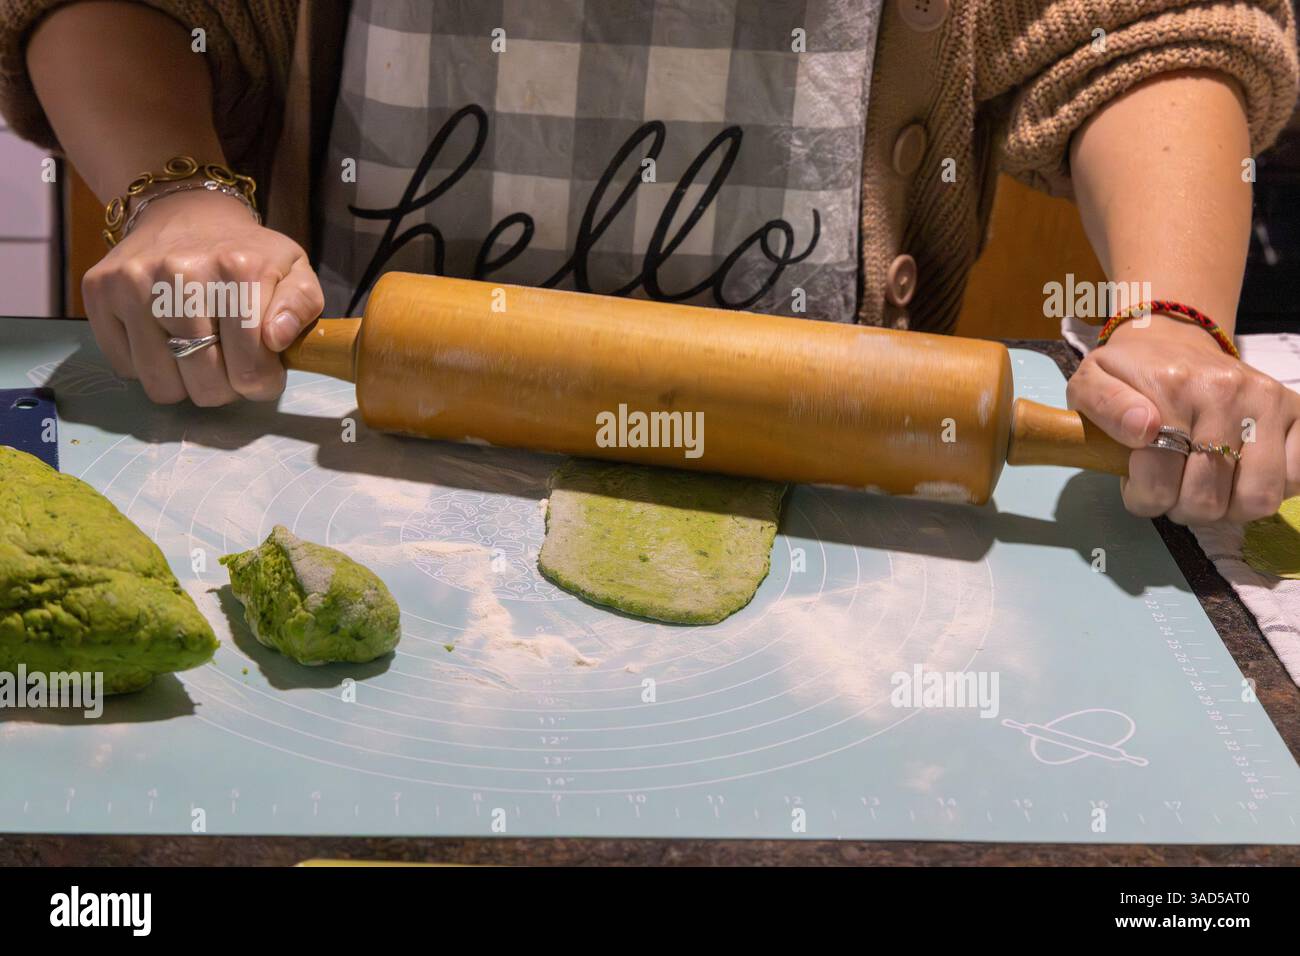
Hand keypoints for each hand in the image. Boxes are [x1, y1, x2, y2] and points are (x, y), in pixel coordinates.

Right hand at [82, 189, 324, 405]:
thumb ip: (300, 307)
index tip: (263, 370)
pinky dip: (149, 366)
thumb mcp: (294, 272)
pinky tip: (165, 337)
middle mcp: (180, 275)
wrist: (188, 215)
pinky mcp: (98, 291)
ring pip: (162, 386)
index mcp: (238, 270)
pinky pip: (125, 368)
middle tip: (230, 363)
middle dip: (226, 387)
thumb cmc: (247, 255)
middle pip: (206, 385)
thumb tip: (276, 339)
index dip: (262, 383)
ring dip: (186, 383)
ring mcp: (132, 283)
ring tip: (199, 352)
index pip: (251, 371)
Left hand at [1067, 314, 1299, 524]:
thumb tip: (1143, 430)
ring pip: (1258, 497)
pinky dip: (1267, 491)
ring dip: (1226, 510)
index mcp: (1172, 386)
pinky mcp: (1296, 411)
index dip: (1144, 499)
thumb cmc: (1129, 374)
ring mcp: (1267, 400)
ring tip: (1205, 489)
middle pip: (1210, 498)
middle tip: (1172, 491)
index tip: (1137, 487)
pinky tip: (1239, 478)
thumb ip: (1104, 406)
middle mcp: (1226, 391)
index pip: (1161, 480)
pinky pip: (1297, 479)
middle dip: (1182, 509)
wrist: (1172, 342)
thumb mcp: (1090, 383)